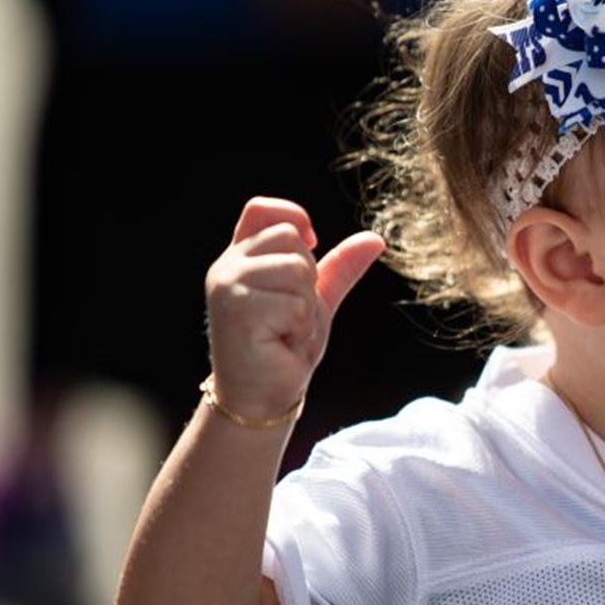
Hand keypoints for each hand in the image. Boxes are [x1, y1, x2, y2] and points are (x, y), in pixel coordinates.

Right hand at [203, 197, 384, 419]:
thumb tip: (376, 238)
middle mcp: (228, 266)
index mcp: (241, 257)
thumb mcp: (316, 299)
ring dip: (305, 308)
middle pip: (291, 238)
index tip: (311, 248)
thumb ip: (340, 268)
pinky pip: (295, 304)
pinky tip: (280, 343)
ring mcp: (227, 286)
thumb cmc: (284, 347)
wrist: (263, 396)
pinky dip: (300, 328)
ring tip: (286, 330)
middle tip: (290, 315)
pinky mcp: (236, 310)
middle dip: (307, 280)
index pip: (262, 209)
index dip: (294, 218)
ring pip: (296, 270)